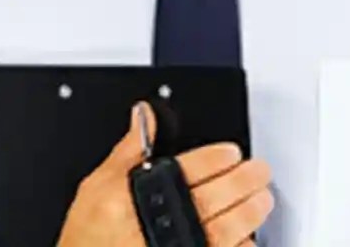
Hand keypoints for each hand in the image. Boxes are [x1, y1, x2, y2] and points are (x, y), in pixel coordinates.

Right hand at [57, 102, 274, 246]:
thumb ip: (127, 150)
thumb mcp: (97, 185)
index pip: (191, 167)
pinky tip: (248, 235)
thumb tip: (144, 116)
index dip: (218, 157)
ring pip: (230, 228)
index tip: (231, 152)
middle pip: (218, 196)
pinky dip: (242, 245)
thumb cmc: (89, 236)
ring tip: (261, 198)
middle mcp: (163, 223)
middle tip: (259, 170)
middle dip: (246, 179)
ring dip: (252, 210)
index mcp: (140, 193)